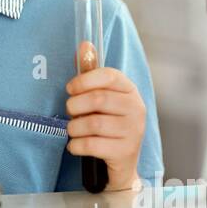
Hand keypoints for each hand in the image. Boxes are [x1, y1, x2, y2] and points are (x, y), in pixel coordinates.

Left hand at [65, 53, 145, 191]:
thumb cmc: (108, 123)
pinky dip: (76, 145)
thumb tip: (84, 45)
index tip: (70, 88)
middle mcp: (136, 109)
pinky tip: (75, 145)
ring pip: (93, 124)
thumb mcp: (102, 96)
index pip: (109, 75)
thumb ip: (91, 72)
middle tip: (70, 112)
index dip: (84, 80)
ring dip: (74, 127)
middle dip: (75, 106)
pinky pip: (92, 145)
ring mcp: (134, 131)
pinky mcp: (125, 152)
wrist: (122, 161)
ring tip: (73, 129)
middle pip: (98, 99)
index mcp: (130, 90)